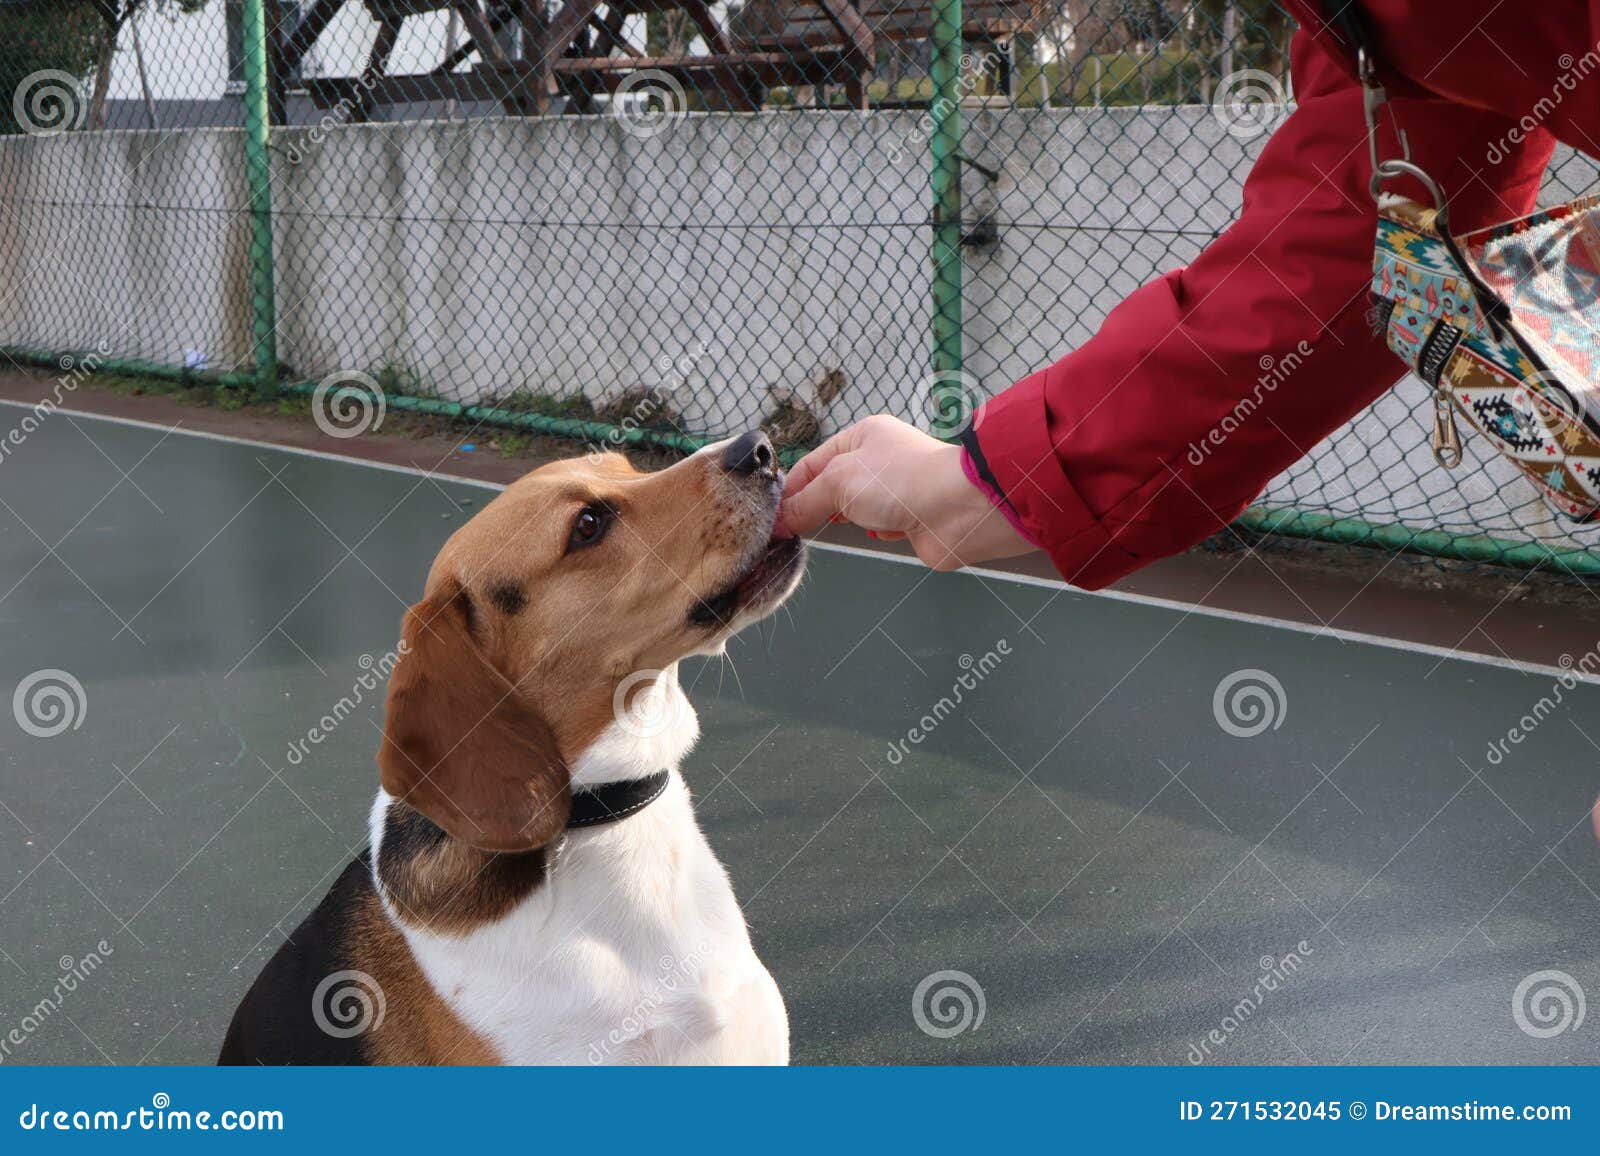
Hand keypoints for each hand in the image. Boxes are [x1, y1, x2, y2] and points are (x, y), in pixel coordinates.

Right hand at [779, 415, 1035, 570]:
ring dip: (846, 520)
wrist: (958, 509)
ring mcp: (893, 489)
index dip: (789, 490)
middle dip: (815, 507)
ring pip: (853, 508)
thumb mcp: (838, 483)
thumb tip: (777, 523)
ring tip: (835, 529)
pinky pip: (877, 526)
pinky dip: (874, 531)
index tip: (770, 517)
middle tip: (792, 530)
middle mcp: (877, 459)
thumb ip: (803, 503)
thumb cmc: (900, 482)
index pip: (811, 463)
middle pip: (830, 486)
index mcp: (861, 436)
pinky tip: (876, 533)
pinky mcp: (908, 518)